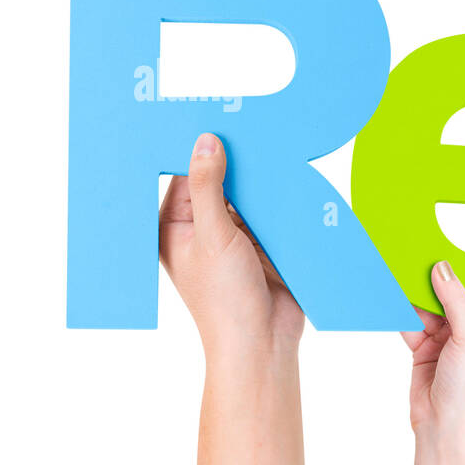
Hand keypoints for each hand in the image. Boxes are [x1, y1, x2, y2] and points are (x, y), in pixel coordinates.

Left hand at [160, 133, 303, 351]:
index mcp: (173, 228)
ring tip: (275, 149)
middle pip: (220, 182)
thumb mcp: (214, 235)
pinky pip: (270, 213)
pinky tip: (290, 179)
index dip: (201, 150)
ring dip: (261, 182)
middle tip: (252, 128)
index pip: (185, 175)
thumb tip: (205, 141)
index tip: (218, 121)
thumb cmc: (224, 300)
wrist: (264, 343)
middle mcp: (201, 230)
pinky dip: (280, 200)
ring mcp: (233, 238)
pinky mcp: (262, 246)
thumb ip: (208, 187)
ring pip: (248, 196)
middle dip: (236, 164)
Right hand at [402, 260, 464, 437]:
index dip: (463, 272)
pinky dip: (400, 311)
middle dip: (432, 280)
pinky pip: (410, 322)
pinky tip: (389, 293)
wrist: (440, 425)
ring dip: (413, 294)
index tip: (447, 249)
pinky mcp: (423, 347)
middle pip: (448, 296)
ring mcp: (445, 338)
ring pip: (426, 308)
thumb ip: (456, 302)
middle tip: (416, 254)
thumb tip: (443, 269)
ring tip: (399, 268)